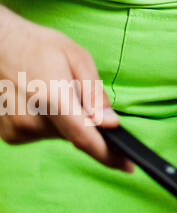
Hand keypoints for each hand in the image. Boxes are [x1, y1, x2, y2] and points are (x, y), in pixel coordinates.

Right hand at [0, 10, 129, 170]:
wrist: (0, 46)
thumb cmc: (40, 46)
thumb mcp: (77, 59)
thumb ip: (95, 93)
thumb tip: (110, 123)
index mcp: (50, 98)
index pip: (84, 135)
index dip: (107, 153)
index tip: (128, 166)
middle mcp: (30, 120)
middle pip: (75, 133)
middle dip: (85, 119)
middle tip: (75, 92)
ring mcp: (17, 130)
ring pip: (60, 134)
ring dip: (66, 118)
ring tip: (52, 90)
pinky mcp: (11, 136)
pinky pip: (44, 133)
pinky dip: (50, 121)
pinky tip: (40, 100)